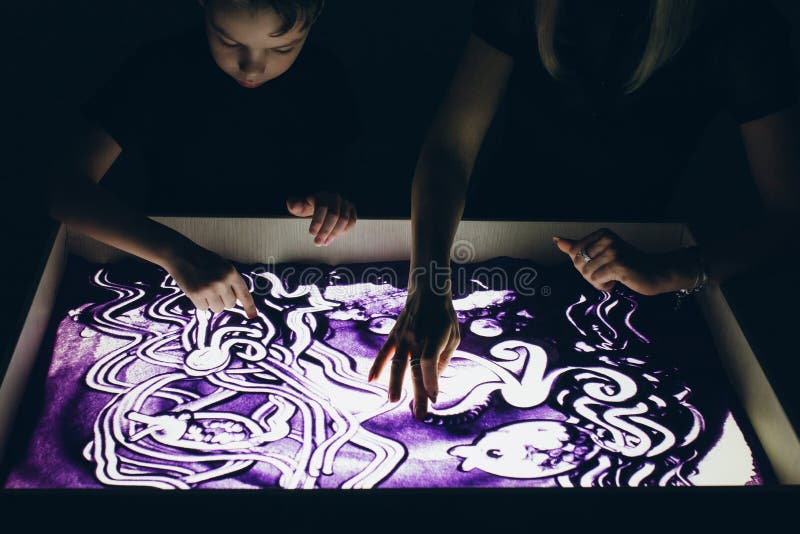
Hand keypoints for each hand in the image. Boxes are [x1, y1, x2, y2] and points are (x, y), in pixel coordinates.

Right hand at [162, 244, 257, 317]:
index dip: (249, 306)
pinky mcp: (196, 295)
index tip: (252, 316)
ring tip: (205, 290)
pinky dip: (200, 303)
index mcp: (231, 273)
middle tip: (214, 290)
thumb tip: (238, 301)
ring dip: (212, 303)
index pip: (244, 294)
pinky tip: (196, 291)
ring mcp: (209, 289)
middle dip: (224, 300)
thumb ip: (231, 281)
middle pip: (230, 304)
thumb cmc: (203, 260)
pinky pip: (203, 308)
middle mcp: (222, 282)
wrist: (181, 254)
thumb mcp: (222, 266)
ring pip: (218, 308)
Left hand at [286, 191, 356, 246]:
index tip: (312, 233)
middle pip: (334, 215)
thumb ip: (295, 205)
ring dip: (334, 234)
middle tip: (318, 242)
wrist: (321, 205)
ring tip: (325, 242)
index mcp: (322, 196)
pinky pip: (352, 222)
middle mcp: (335, 198)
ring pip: (344, 220)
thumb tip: (293, 205)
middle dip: (326, 231)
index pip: (322, 207)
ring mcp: (345, 204)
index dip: (317, 222)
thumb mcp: (299, 206)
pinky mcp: (352, 211)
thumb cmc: (310, 207)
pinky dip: (344, 231)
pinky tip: (335, 237)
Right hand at [368, 288, 460, 420]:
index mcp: (435, 339)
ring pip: (397, 364)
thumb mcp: (453, 336)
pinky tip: (371, 380)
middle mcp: (417, 339)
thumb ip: (443, 359)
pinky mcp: (393, 335)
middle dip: (418, 394)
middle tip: (419, 415)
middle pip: (415, 369)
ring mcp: (403, 337)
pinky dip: (376, 366)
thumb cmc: (444, 318)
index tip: (434, 399)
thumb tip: (433, 383)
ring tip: (393, 401)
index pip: (430, 363)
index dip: (431, 381)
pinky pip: (384, 352)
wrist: (427, 293)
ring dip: (394, 383)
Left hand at [554, 228, 697, 295]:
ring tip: (614, 277)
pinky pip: (596, 280)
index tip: (600, 265)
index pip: (574, 253)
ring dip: (598, 281)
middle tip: (607, 273)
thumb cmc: (627, 264)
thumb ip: (578, 247)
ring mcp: (613, 250)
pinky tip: (617, 281)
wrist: (656, 272)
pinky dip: (604, 285)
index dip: (583, 265)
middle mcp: (607, 238)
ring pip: (586, 273)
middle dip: (589, 274)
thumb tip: (557, 241)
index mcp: (601, 233)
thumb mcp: (601, 253)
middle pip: (578, 263)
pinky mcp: (618, 264)